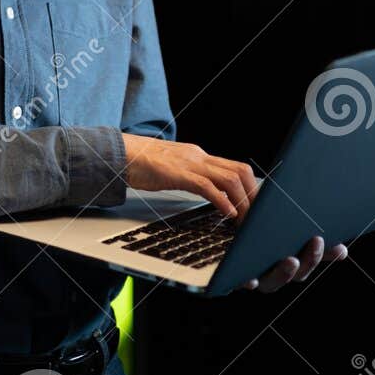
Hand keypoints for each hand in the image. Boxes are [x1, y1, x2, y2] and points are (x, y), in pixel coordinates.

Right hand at [120, 134, 257, 222]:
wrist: (119, 154)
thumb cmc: (141, 164)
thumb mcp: (174, 169)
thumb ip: (191, 177)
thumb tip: (209, 194)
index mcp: (199, 156)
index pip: (235, 167)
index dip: (251, 187)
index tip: (255, 205)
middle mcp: (199, 157)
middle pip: (240, 170)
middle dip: (253, 195)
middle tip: (255, 216)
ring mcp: (189, 164)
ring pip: (229, 178)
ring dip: (242, 201)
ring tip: (245, 220)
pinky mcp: (177, 173)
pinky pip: (207, 187)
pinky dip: (222, 201)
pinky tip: (228, 214)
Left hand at [237, 235, 348, 292]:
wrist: (218, 233)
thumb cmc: (254, 230)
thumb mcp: (276, 226)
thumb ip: (299, 229)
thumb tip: (336, 238)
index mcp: (289, 262)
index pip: (313, 260)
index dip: (328, 255)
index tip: (340, 247)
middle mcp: (275, 274)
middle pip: (297, 273)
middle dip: (310, 260)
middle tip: (316, 242)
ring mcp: (256, 278)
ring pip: (273, 282)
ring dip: (284, 273)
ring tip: (291, 260)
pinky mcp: (235, 278)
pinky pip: (242, 283)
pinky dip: (248, 282)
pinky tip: (250, 278)